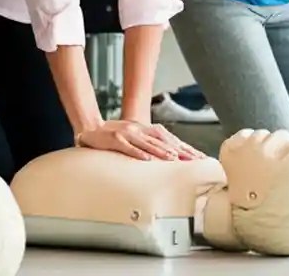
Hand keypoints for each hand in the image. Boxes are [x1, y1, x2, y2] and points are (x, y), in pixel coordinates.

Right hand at [76, 120, 206, 161]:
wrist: (91, 129)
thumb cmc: (114, 135)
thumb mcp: (134, 136)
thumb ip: (148, 143)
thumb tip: (167, 155)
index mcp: (144, 129)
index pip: (168, 138)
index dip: (183, 146)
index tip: (197, 156)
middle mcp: (138, 129)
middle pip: (162, 139)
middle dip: (178, 149)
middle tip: (192, 159)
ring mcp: (127, 133)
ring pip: (147, 143)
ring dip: (161, 151)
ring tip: (173, 159)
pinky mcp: (115, 139)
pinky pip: (129, 147)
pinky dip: (139, 153)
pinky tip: (147, 159)